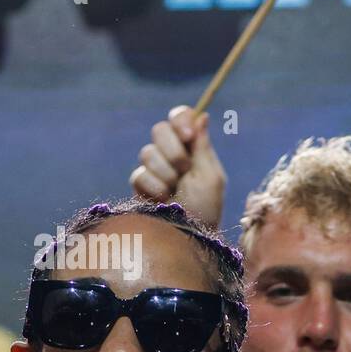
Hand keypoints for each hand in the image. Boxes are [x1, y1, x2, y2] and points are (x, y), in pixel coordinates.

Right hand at [129, 105, 226, 227]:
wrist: (190, 236)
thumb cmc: (206, 207)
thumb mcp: (210, 177)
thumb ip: (202, 146)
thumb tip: (201, 115)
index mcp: (193, 147)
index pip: (180, 117)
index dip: (180, 120)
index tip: (187, 135)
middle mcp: (172, 153)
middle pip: (160, 129)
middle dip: (173, 151)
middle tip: (184, 171)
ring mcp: (154, 168)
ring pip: (148, 152)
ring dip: (166, 174)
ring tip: (176, 191)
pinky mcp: (140, 184)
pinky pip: (140, 175)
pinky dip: (155, 188)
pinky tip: (164, 201)